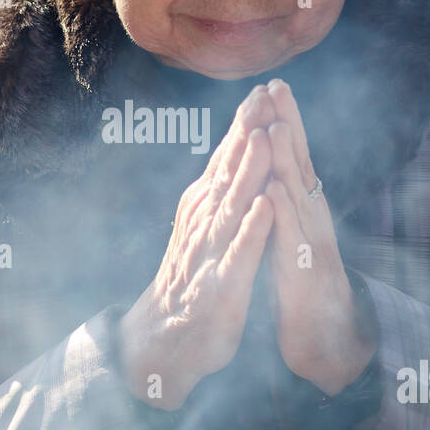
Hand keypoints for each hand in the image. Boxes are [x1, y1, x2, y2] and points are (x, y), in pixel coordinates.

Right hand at [119, 85, 276, 410]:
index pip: (226, 160)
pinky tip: (264, 207)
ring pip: (233, 204)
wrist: (165, 339)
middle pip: (228, 171)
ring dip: (248, 170)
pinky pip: (239, 253)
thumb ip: (217, 193)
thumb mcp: (204, 229)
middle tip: (261, 95)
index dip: (243, 125)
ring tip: (263, 136)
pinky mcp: (221, 285)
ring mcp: (211, 252)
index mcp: (205, 208)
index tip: (261, 90)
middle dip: (246, 133)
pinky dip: (252, 229)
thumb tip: (230, 152)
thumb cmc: (193, 282)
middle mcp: (205, 223)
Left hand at [263, 79, 377, 394]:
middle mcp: (310, 216)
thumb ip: (284, 196)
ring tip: (278, 126)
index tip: (269, 84)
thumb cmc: (300, 277)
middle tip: (277, 86)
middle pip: (300, 163)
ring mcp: (310, 241)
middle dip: (289, 123)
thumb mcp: (289, 228)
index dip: (281, 119)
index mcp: (302, 204)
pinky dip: (283, 215)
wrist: (323, 334)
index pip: (291, 154)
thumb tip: (273, 163)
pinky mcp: (303, 270)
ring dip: (290, 161)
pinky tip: (274, 192)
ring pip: (299, 194)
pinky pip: (292, 238)